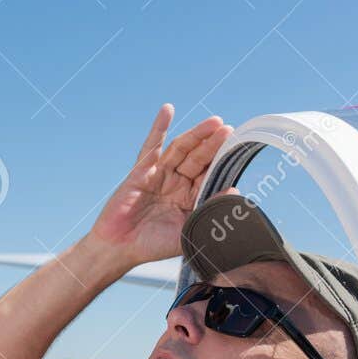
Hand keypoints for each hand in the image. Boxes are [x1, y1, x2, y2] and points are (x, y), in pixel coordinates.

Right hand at [88, 104, 231, 267]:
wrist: (120, 249)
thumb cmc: (153, 245)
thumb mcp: (189, 229)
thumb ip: (211, 209)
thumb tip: (235, 190)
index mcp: (190, 198)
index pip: (209, 174)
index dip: (222, 160)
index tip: (237, 147)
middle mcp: (176, 183)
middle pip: (198, 158)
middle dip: (213, 143)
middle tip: (229, 129)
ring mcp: (159, 175)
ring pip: (180, 149)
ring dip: (196, 134)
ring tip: (213, 122)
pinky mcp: (141, 170)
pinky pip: (151, 146)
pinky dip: (159, 127)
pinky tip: (168, 110)